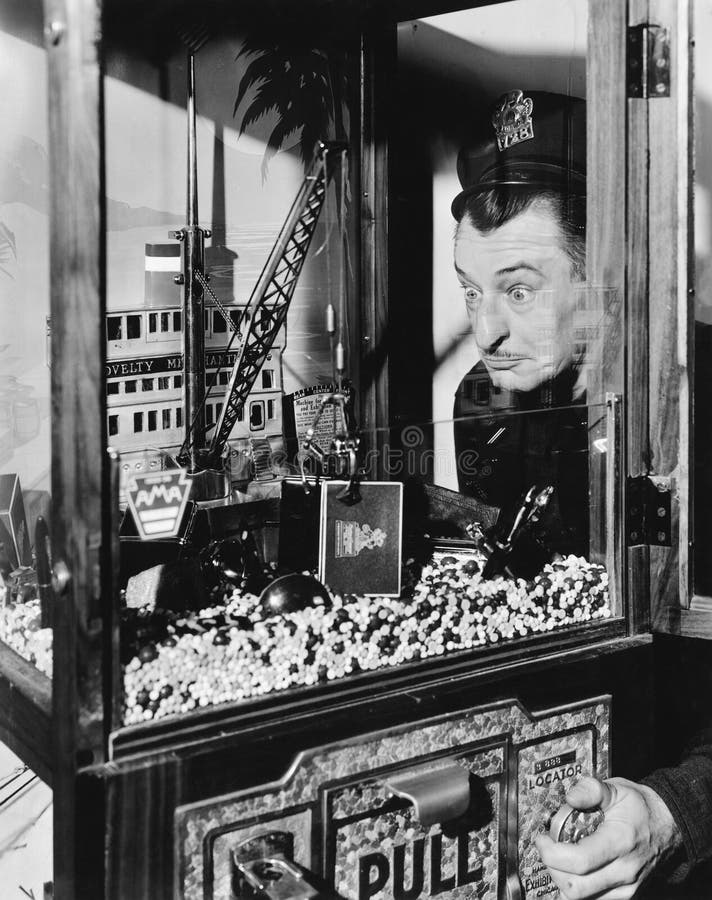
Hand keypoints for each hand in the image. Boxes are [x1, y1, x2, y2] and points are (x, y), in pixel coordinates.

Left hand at [534, 776, 681, 898]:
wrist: (669, 826)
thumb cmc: (640, 808)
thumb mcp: (617, 789)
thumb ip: (591, 789)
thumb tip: (570, 798)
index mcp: (620, 842)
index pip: (579, 861)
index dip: (551, 853)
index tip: (542, 838)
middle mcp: (624, 871)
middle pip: (575, 887)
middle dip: (552, 868)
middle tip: (547, 848)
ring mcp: (626, 887)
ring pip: (581, 898)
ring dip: (562, 879)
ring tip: (559, 857)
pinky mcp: (626, 895)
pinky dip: (576, 887)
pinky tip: (572, 868)